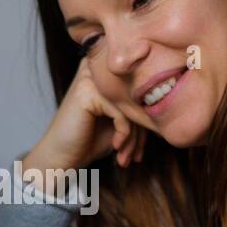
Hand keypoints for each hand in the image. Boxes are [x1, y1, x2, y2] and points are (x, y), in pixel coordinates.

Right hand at [28, 59, 146, 173]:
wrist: (60, 157)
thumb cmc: (89, 140)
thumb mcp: (120, 124)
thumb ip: (138, 111)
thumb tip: (166, 111)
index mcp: (107, 73)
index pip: (139, 92)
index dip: (145, 122)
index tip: (141, 149)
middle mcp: (98, 70)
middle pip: (136, 98)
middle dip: (141, 132)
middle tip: (135, 156)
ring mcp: (91, 78)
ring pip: (130, 106)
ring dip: (133, 137)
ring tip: (126, 156)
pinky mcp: (88, 91)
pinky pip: (121, 112)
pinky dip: (124, 134)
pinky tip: (116, 148)